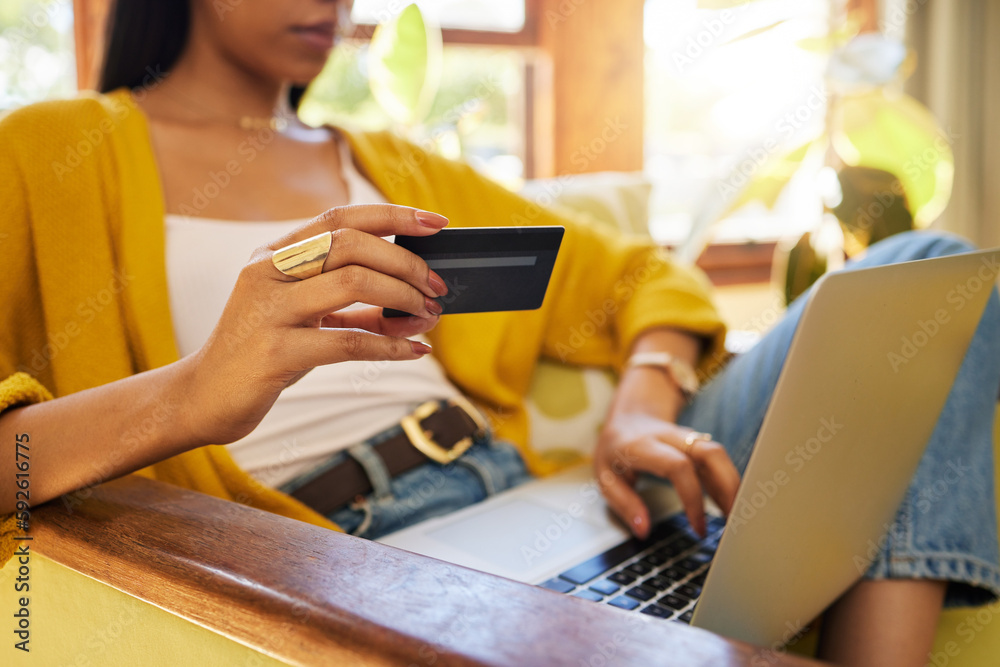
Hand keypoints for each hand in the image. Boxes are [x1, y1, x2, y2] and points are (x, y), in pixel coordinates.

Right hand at [180, 204, 449, 445]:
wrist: (203, 398)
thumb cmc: (262, 352)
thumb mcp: (306, 318)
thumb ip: (354, 307)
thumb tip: (417, 307)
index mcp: (274, 253)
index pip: (340, 217)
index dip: (392, 215)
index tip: (435, 223)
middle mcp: (268, 272)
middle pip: (351, 244)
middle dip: (405, 263)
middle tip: (437, 287)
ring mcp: (268, 310)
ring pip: (352, 282)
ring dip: (403, 297)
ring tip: (428, 315)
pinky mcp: (274, 353)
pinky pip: (347, 342)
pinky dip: (390, 346)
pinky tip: (415, 352)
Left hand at [595, 412, 739, 538]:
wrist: (629, 415)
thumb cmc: (616, 450)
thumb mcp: (606, 477)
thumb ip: (624, 504)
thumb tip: (643, 529)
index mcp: (643, 446)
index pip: (678, 467)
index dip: (693, 498)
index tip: (699, 528)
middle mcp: (669, 437)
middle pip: (710, 453)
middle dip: (728, 488)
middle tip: (733, 522)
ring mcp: (687, 438)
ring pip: (719, 455)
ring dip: (733, 486)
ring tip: (736, 518)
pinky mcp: (698, 444)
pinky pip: (718, 461)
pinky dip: (728, 483)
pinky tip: (729, 506)